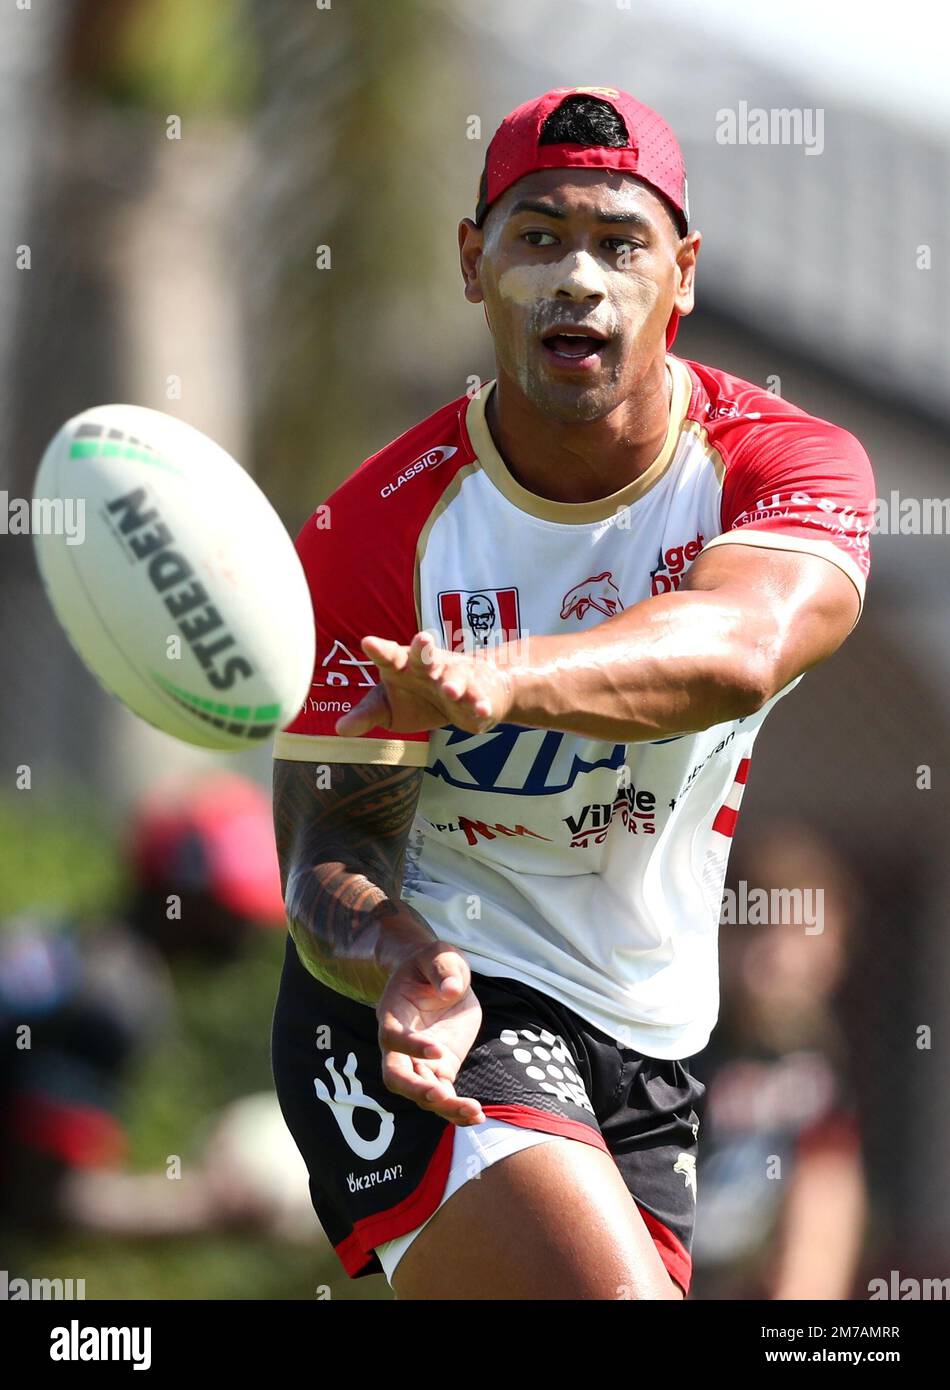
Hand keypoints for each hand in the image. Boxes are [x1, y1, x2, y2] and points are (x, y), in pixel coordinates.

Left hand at [334, 631, 513, 736]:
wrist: (466, 694)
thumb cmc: (418, 697)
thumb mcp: (387, 707)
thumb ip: (365, 715)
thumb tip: (338, 729)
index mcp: (403, 666)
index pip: (389, 656)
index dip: (380, 650)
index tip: (368, 643)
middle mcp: (430, 668)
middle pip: (426, 657)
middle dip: (424, 649)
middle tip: (423, 640)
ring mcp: (456, 679)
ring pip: (454, 679)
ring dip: (452, 684)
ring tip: (449, 691)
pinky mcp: (477, 695)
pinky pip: (478, 700)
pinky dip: (479, 705)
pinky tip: (480, 711)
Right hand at [377, 941, 484, 1125]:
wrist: (438, 978)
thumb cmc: (434, 963)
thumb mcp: (440, 954)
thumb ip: (443, 968)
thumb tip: (451, 990)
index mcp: (392, 1013)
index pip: (392, 1037)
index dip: (411, 1047)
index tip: (439, 1050)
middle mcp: (399, 1044)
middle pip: (395, 1076)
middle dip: (415, 1089)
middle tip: (441, 1095)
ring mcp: (419, 1061)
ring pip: (421, 1093)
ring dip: (443, 1106)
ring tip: (472, 1112)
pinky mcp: (440, 1069)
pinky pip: (443, 1096)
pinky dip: (457, 1109)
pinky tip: (476, 1117)